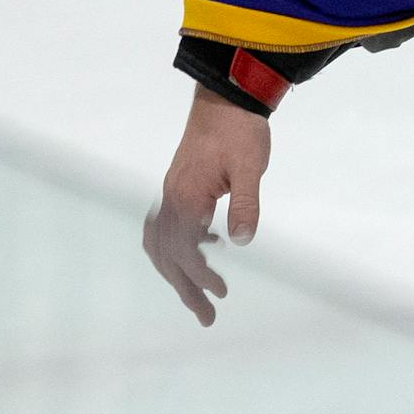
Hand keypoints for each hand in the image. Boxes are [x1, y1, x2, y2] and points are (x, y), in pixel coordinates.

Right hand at [141, 87, 270, 325]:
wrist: (227, 97)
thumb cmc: (240, 130)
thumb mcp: (250, 168)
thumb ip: (245, 204)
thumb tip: (242, 242)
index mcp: (186, 196)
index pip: (184, 249)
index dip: (199, 276)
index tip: (220, 293)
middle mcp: (172, 197)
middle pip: (168, 254)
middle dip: (185, 287)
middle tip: (207, 317)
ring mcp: (173, 191)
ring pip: (164, 242)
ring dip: (179, 271)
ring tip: (200, 293)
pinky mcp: (180, 184)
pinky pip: (170, 224)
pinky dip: (181, 246)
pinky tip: (208, 246)